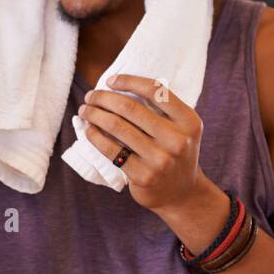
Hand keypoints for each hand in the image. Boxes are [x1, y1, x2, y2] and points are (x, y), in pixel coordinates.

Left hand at [76, 74, 205, 214]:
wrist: (181, 193)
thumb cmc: (174, 152)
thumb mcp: (181, 129)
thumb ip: (161, 110)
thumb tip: (118, 86)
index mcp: (188, 121)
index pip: (155, 90)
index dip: (128, 81)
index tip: (110, 81)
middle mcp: (177, 140)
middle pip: (130, 108)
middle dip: (103, 98)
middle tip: (90, 97)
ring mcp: (160, 159)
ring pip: (116, 127)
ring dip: (94, 115)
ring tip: (85, 111)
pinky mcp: (142, 175)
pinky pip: (111, 149)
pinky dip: (95, 136)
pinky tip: (89, 130)